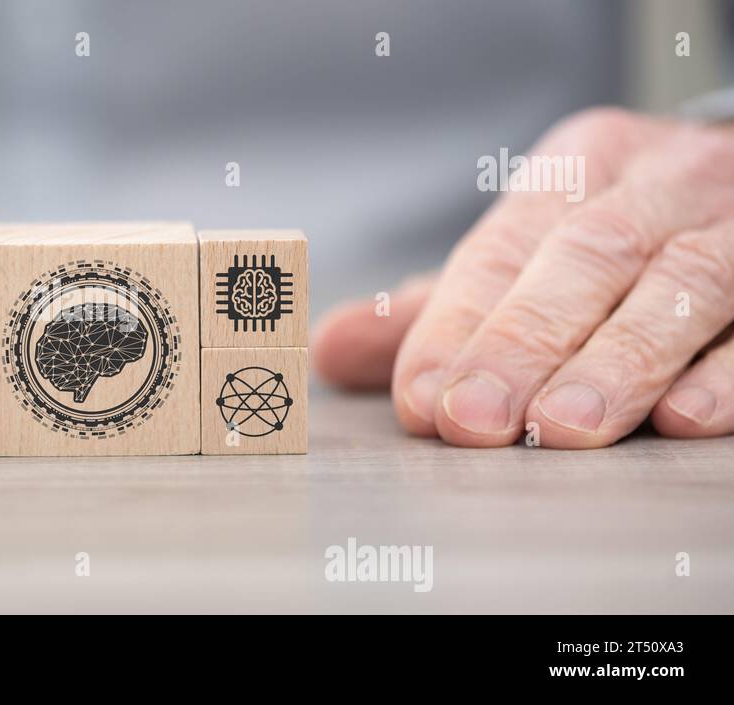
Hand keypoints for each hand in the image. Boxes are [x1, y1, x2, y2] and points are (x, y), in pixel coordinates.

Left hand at [314, 107, 733, 448]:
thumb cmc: (619, 234)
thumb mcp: (530, 250)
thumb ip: (438, 307)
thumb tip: (328, 350)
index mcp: (579, 167)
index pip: (506, 246)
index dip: (459, 324)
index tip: (420, 398)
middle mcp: (660, 185)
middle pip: (586, 258)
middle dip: (523, 343)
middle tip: (475, 422)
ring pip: (681, 286)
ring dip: (618, 363)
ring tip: (561, 428)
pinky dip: (731, 373)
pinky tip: (687, 418)